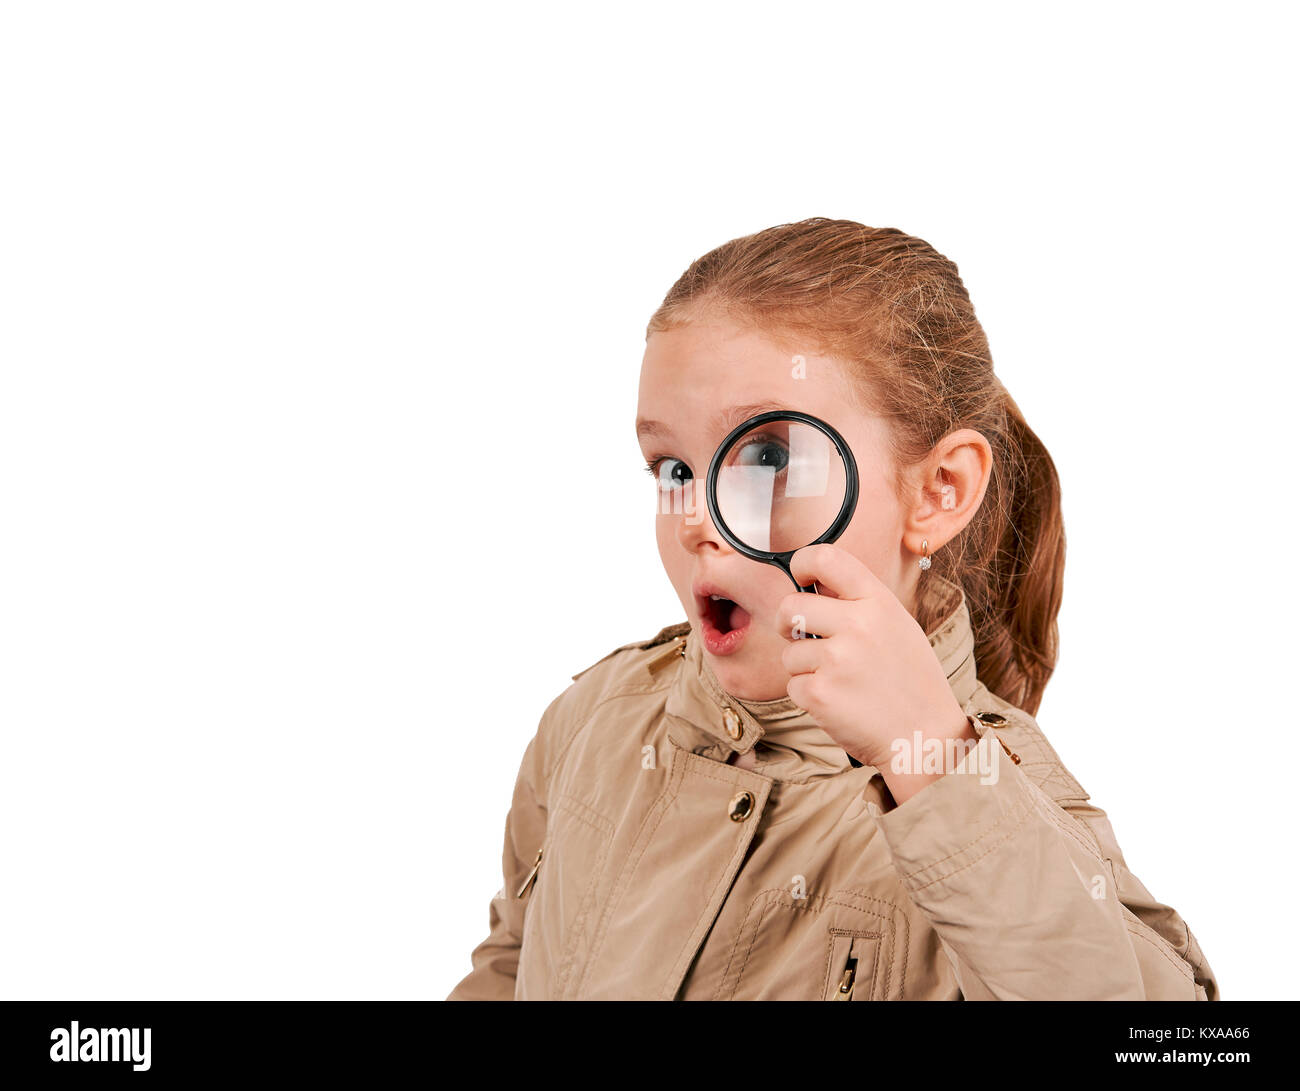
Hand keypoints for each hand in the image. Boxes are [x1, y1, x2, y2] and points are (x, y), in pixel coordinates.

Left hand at [776, 543, 976, 798]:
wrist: (926, 738)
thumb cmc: (910, 681)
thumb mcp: (896, 626)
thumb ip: (859, 603)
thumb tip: (813, 583)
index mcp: (878, 602)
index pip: (825, 557)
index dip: (801, 564)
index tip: (800, 579)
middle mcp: (857, 625)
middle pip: (790, 607)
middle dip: (788, 625)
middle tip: (802, 639)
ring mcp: (837, 660)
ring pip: (789, 652)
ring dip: (804, 668)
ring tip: (840, 681)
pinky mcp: (820, 694)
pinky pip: (792, 685)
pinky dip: (808, 696)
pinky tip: (838, 702)